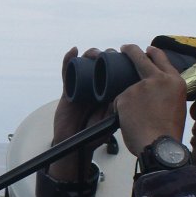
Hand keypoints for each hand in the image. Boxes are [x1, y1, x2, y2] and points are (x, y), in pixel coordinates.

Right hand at [48, 47, 112, 180]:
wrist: (76, 146)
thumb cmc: (94, 135)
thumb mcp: (111, 120)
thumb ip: (118, 109)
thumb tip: (128, 95)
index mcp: (106, 91)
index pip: (113, 71)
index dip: (118, 61)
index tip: (125, 56)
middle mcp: (94, 86)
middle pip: (99, 64)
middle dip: (105, 55)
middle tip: (111, 54)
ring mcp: (80, 86)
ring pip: (84, 64)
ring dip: (90, 54)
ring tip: (95, 54)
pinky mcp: (67, 89)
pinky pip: (67, 72)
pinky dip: (69, 60)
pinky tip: (73, 51)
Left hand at [112, 45, 186, 155]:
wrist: (160, 146)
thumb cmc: (169, 132)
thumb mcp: (177, 106)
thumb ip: (167, 94)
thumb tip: (156, 94)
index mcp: (175, 81)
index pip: (162, 58)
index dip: (153, 52)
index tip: (148, 49)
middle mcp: (158, 79)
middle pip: (140, 57)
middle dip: (131, 50)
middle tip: (125, 48)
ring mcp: (140, 86)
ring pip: (128, 90)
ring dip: (129, 101)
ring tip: (139, 119)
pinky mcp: (125, 97)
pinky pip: (120, 103)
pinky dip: (122, 112)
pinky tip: (131, 122)